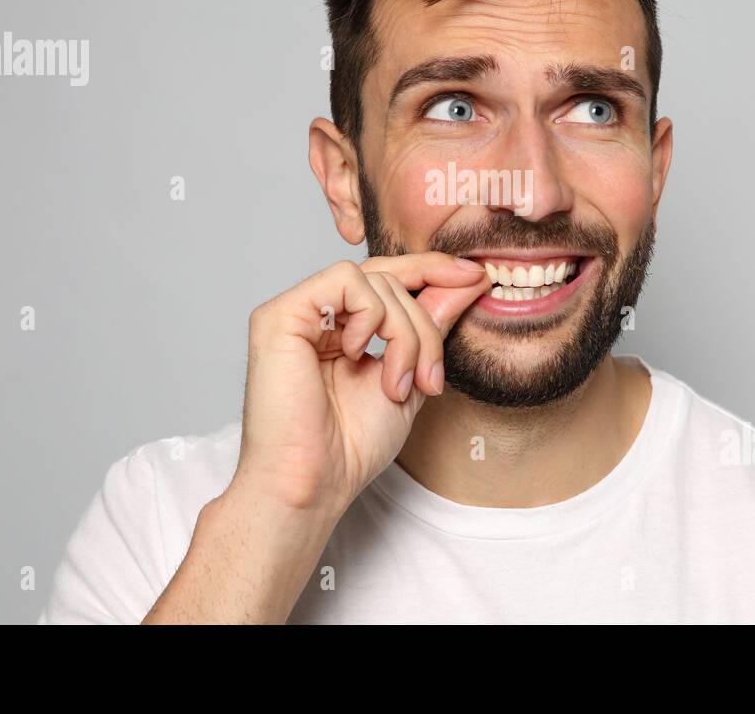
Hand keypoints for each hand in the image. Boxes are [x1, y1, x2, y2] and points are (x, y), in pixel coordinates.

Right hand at [229, 252, 490, 514]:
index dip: (433, 271)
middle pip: (389, 279)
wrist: (315, 484)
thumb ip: (432, 326)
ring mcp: (296, 313)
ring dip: (403, 333)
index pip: (389, 279)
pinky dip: (371, 316)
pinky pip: (344, 281)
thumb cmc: (352, 446)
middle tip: (430, 378)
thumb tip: (467, 280)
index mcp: (342, 328)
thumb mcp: (411, 376)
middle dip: (424, 326)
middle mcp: (317, 315)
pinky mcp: (279, 315)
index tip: (476, 278)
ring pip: (374, 280)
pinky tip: (359, 354)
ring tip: (396, 385)